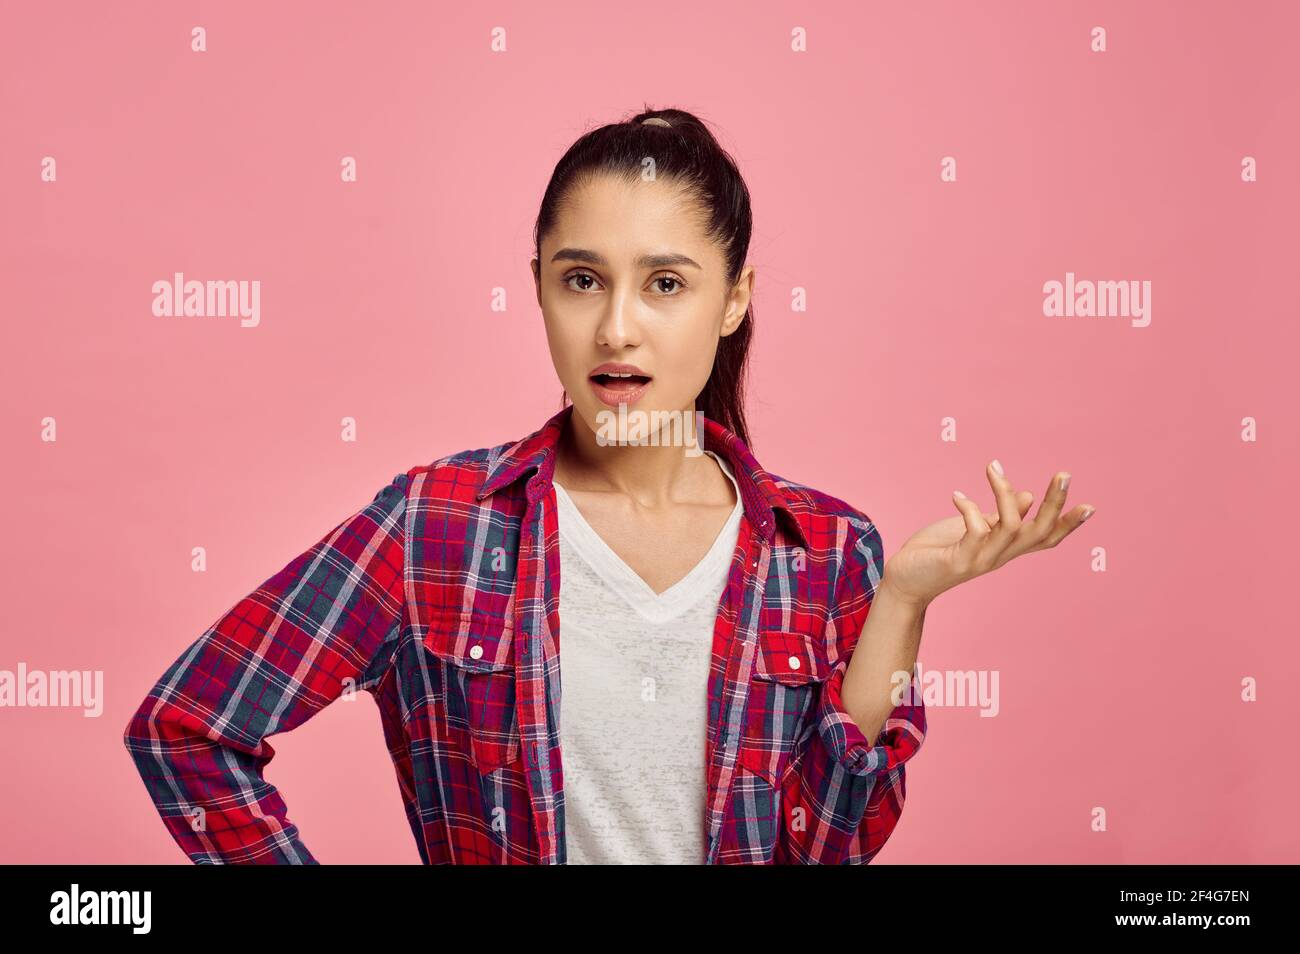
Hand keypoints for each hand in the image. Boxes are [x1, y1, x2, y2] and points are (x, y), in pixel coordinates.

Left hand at [878, 460, 1095, 608]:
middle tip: (1064, 474)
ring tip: (993, 467)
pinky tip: (956, 495)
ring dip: (1006, 495)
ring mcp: (981, 560)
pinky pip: (975, 532)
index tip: (1091, 506)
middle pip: (1039, 533)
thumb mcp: (973, 529)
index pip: (1046, 538)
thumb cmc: (938, 551)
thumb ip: (1000, 516)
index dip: (1068, 524)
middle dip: (1054, 504)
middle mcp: (1000, 556)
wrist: (905, 581)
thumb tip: (1027, 497)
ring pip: (1011, 528)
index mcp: (1006, 547)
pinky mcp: (959, 561)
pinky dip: (970, 509)